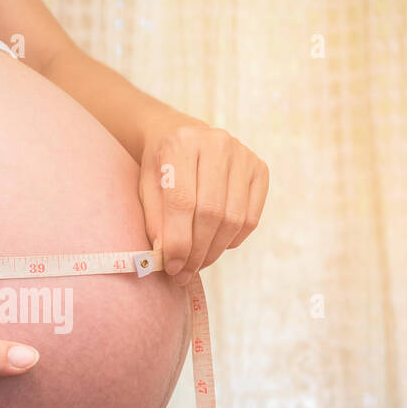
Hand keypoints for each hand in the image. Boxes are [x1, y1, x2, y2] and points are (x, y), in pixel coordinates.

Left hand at [138, 113, 269, 285]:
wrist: (180, 134)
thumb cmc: (161, 166)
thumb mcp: (147, 188)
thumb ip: (155, 220)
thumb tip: (167, 258)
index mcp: (182, 144)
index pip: (183, 202)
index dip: (178, 241)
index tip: (172, 268)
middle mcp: (217, 144)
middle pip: (211, 213)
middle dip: (197, 251)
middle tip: (184, 273)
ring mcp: (243, 155)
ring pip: (234, 219)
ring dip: (215, 251)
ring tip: (197, 264)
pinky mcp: (259, 169)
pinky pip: (250, 218)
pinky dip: (233, 240)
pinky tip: (216, 244)